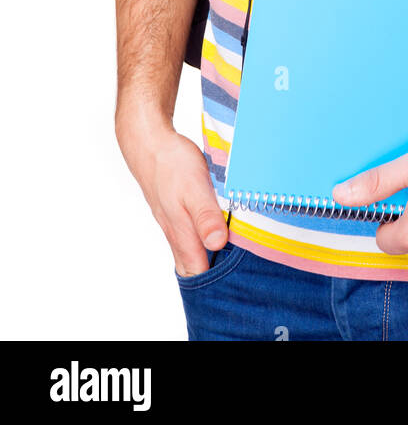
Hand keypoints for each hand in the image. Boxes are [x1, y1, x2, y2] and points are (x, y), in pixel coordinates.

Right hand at [116, 113, 227, 276]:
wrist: (149, 144)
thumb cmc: (172, 164)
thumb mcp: (195, 187)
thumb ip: (205, 217)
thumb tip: (217, 244)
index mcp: (183, 233)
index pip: (199, 273)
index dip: (217, 280)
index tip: (240, 276)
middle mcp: (177, 233)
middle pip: (195, 267)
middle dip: (215, 273)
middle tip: (242, 268)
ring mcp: (175, 223)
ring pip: (193, 249)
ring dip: (212, 254)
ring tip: (237, 250)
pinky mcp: (176, 211)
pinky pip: (191, 233)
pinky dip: (206, 236)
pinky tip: (220, 226)